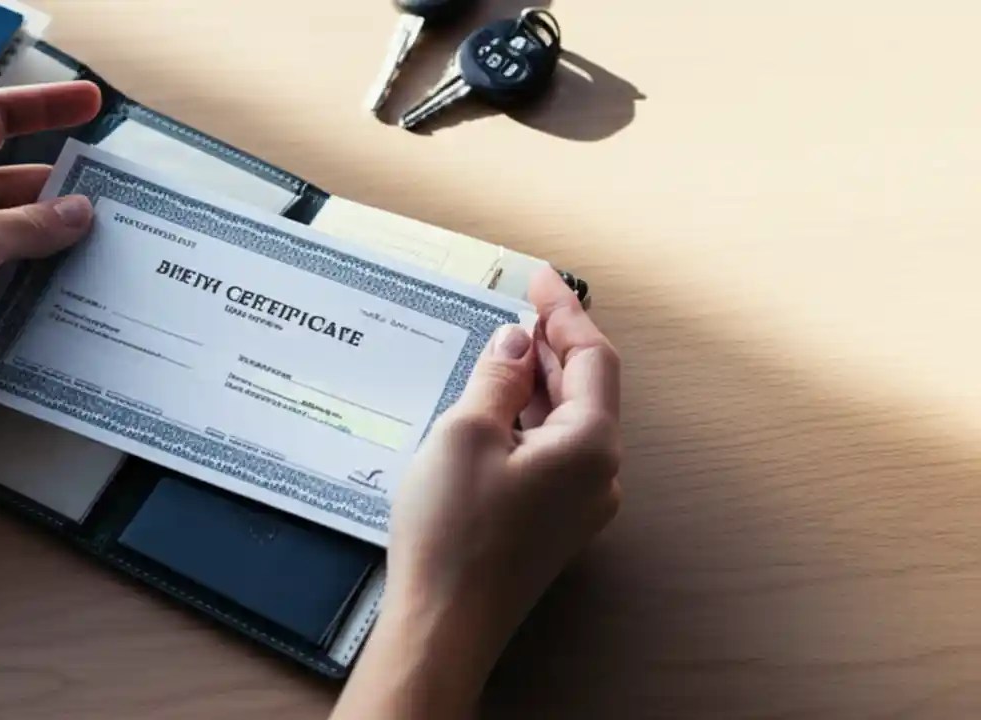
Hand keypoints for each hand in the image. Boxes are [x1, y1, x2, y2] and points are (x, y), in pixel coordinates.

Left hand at [0, 81, 101, 423]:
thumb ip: (30, 225)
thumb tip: (82, 212)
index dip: (45, 105)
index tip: (95, 105)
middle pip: (18, 184)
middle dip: (67, 193)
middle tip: (125, 209)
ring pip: (21, 238)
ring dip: (61, 246)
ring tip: (117, 258)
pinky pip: (12, 282)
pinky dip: (44, 286)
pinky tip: (84, 300)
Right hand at [333, 265, 620, 718]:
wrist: (443, 623)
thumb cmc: (454, 532)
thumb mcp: (467, 433)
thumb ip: (498, 378)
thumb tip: (516, 342)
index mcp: (590, 444)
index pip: (593, 356)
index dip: (566, 310)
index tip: (539, 277)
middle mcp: (598, 474)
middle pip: (586, 388)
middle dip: (552, 344)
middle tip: (518, 306)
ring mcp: (578, 504)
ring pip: (567, 422)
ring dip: (537, 382)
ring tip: (500, 350)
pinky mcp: (552, 524)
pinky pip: (551, 453)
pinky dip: (528, 420)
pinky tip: (494, 409)